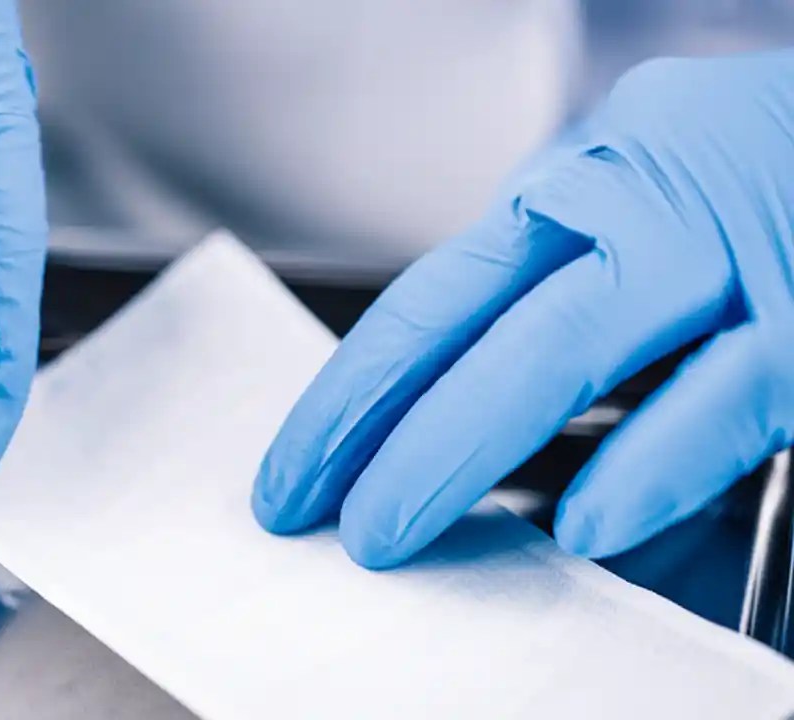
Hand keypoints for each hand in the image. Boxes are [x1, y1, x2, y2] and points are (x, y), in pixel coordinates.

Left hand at [253, 51, 793, 567]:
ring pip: (564, 346)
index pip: (434, 297)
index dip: (353, 391)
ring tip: (392, 529)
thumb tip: (522, 486)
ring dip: (461, 446)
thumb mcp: (652, 246)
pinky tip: (587, 523)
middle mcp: (635, 202)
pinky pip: (727, 389)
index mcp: (582, 192)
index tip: (295, 469)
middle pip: (470, 319)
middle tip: (310, 511)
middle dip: (375, 427)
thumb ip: (581, 337)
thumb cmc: (768, 200)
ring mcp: (727, 245)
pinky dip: (651, 459)